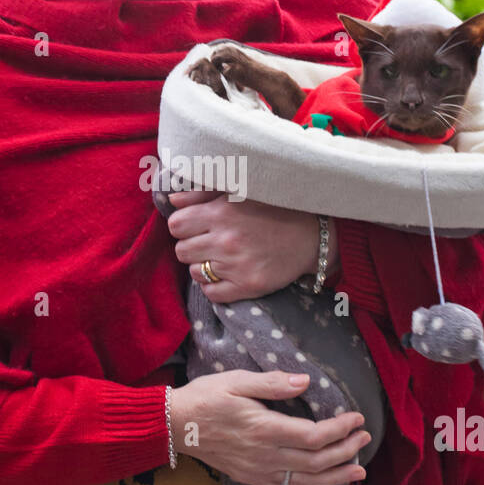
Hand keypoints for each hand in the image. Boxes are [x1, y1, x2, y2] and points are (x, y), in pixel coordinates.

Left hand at [167, 189, 336, 301]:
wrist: (311, 236)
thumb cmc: (273, 208)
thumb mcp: (239, 190)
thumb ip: (202, 193)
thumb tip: (172, 200)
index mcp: (221, 212)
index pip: (176, 225)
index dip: (183, 226)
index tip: (196, 226)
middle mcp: (226, 240)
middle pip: (181, 251)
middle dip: (191, 247)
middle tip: (208, 243)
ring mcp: (236, 266)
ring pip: (195, 273)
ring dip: (203, 266)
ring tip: (220, 258)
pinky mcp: (248, 286)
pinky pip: (212, 294)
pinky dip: (213, 286)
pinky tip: (226, 275)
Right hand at [169, 369, 368, 484]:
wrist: (175, 426)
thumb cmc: (206, 397)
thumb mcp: (237, 381)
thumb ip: (273, 384)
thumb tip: (305, 382)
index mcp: (264, 428)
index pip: (314, 436)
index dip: (340, 430)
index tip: (357, 418)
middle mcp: (264, 455)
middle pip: (315, 461)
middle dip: (345, 451)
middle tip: (365, 439)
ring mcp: (258, 471)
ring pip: (305, 481)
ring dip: (335, 477)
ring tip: (359, 472)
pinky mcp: (251, 478)